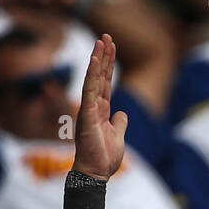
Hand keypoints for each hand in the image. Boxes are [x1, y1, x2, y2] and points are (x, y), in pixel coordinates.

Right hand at [72, 35, 127, 181]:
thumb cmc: (104, 157)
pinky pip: (89, 90)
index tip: (111, 47)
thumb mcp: (118, 136)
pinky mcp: (87, 114)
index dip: (109, 65)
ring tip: (101, 41)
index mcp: (102, 110)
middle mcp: (94, 106)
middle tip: (106, 36)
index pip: (106, 82)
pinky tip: (95, 60)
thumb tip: (122, 113)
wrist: (95, 173)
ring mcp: (89, 109)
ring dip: (98, 59)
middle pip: (100, 76)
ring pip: (94, 79)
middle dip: (104, 56)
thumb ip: (119, 122)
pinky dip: (92, 75)